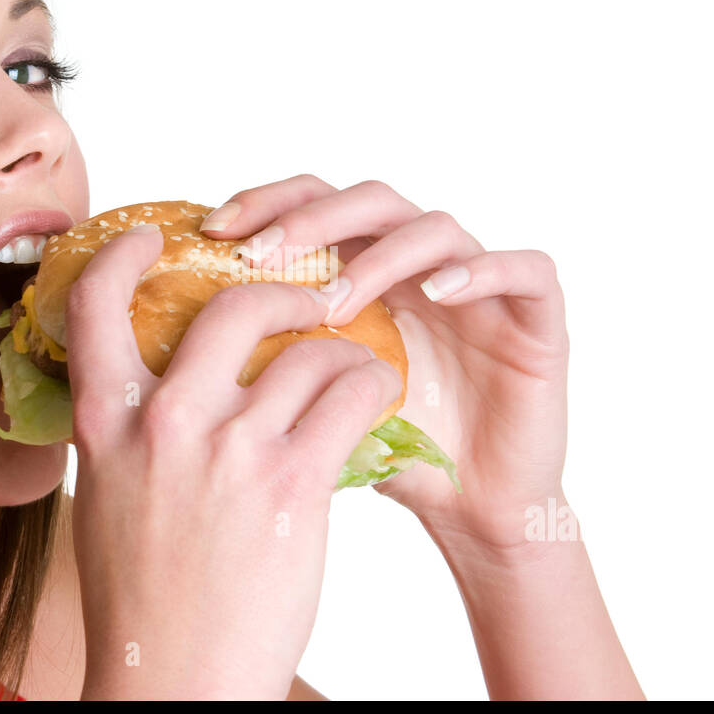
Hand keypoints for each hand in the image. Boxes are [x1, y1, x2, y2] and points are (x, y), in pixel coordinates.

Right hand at [65, 222, 403, 698]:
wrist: (176, 682)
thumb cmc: (144, 604)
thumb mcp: (111, 501)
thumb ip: (131, 436)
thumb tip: (159, 391)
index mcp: (107, 426)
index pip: (94, 306)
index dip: (124, 256)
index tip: (153, 239)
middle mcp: (165, 424)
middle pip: (230, 305)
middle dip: (279, 290)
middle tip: (304, 299)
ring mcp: (231, 450)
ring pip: (308, 349)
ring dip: (344, 349)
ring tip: (357, 368)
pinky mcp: (294, 483)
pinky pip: (351, 394)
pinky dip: (373, 384)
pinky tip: (377, 399)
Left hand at [200, 176, 570, 553]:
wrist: (477, 513)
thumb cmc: (397, 459)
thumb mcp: (319, 407)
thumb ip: (274, 364)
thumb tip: (176, 350)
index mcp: (369, 276)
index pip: (316, 209)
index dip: (267, 204)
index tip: (212, 230)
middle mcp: (422, 268)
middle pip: (369, 199)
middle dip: (309, 219)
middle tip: (260, 254)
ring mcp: (481, 288)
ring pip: (435, 227)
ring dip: (379, 256)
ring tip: (336, 300)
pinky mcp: (538, 319)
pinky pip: (524, 268)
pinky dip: (482, 271)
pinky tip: (439, 293)